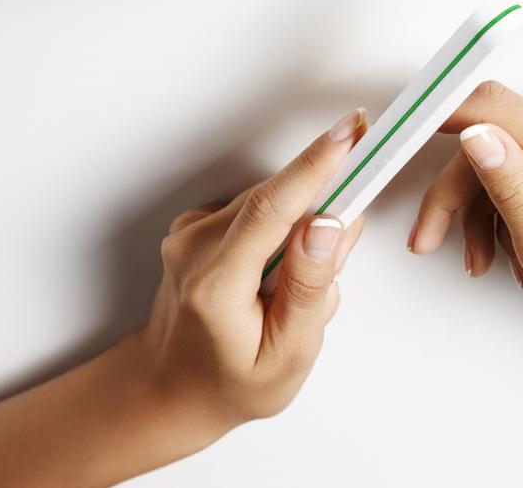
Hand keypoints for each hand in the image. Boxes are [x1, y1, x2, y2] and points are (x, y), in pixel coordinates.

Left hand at [142, 106, 366, 436]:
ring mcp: (189, 232)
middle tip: (334, 265)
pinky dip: (277, 234)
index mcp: (215, 284)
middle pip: (278, 202)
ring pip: (271, 205)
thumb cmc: (231, 383)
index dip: (315, 165)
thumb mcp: (288, 356)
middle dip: (321, 218)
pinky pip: (256, 210)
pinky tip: (272, 277)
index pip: (270, 208)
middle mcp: (193, 247)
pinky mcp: (195, 223)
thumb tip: (328, 223)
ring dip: (298, 232)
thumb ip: (310, 288)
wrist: (172, 389)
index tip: (350, 132)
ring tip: (290, 294)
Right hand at [410, 84, 522, 383]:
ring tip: (496, 263)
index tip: (403, 129)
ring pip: (518, 152)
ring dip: (494, 203)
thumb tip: (474, 134)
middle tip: (431, 241)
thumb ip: (512, 193)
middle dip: (461, 191)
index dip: (442, 113)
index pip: (498, 109)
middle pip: (501, 139)